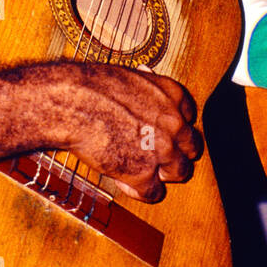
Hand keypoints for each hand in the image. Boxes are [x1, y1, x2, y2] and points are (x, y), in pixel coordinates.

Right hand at [53, 62, 202, 201]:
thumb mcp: (130, 76)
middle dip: (178, 151)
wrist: (74, 103)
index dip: (175, 125)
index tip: (164, 130)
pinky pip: (154, 193)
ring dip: (164, 173)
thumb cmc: (93, 85)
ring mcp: (162, 150)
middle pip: (192, 146)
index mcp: (173, 96)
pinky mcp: (143, 174)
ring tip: (146, 171)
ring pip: (180, 172)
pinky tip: (127, 184)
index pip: (189, 116)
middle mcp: (174, 123)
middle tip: (160, 155)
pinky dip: (141, 192)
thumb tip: (145, 73)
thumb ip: (145, 83)